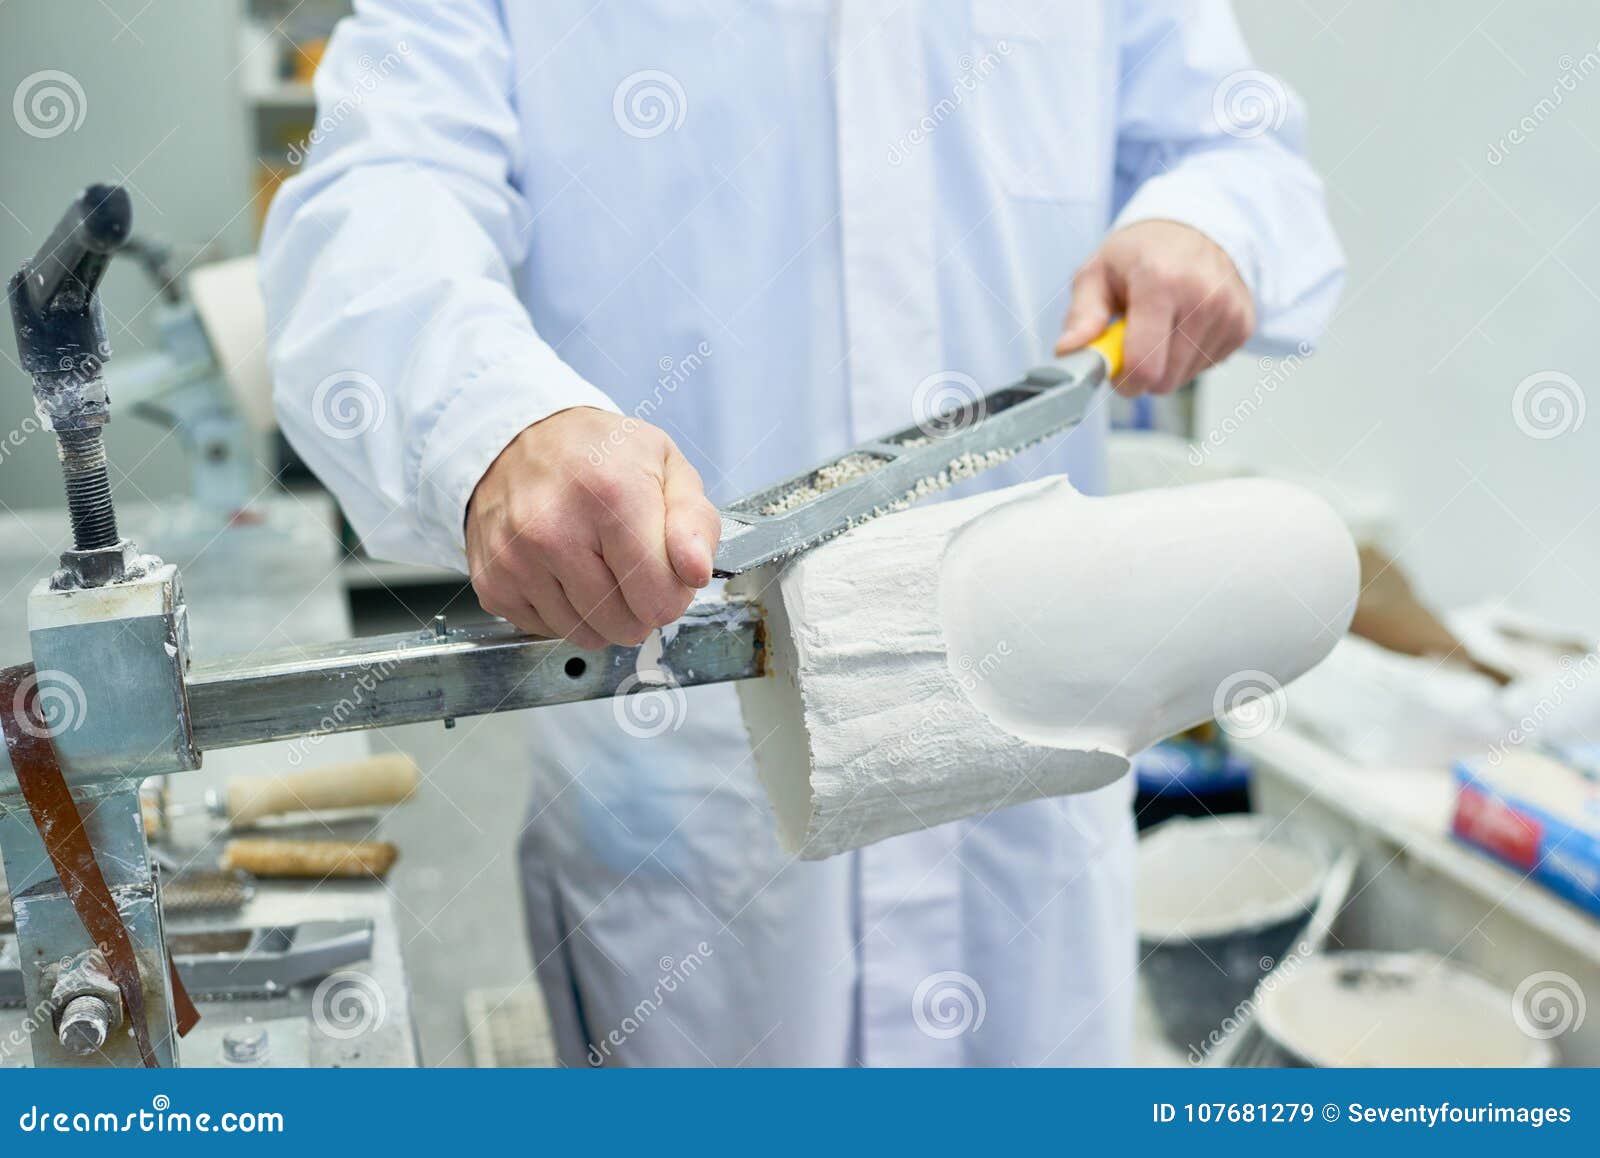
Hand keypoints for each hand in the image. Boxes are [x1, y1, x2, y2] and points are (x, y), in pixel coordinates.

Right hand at [465, 407, 720, 647]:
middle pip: (625, 625)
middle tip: (629, 563)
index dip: (674, 590)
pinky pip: (548, 631)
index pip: (659, 599)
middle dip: (639, 605)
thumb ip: (695, 522)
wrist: (518, 438)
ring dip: (602, 612)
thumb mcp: (666, 465)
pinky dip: (564, 611)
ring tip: (595, 563)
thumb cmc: (598, 453)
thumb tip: (697, 572)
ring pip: (587, 636)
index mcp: (610, 495)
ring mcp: (517, 559)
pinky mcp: (493, 581)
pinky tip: (562, 571)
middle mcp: (554, 530)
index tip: (665, 566)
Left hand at [1055, 220, 1254, 395]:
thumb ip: (1082, 315)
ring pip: (1185, 377)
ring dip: (1166, 363)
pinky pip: (1206, 366)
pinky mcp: (1243, 324)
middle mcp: (1202, 297)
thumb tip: (1070, 351)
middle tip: (1134, 341)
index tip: (1115, 370)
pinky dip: (1188, 356)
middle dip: (1142, 373)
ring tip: (1160, 326)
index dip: (1123, 381)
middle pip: (1165, 380)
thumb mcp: (1098, 273)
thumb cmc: (1141, 253)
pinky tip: (1183, 326)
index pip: (1144, 365)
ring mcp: (1228, 312)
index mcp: (1161, 282)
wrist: (1194, 228)